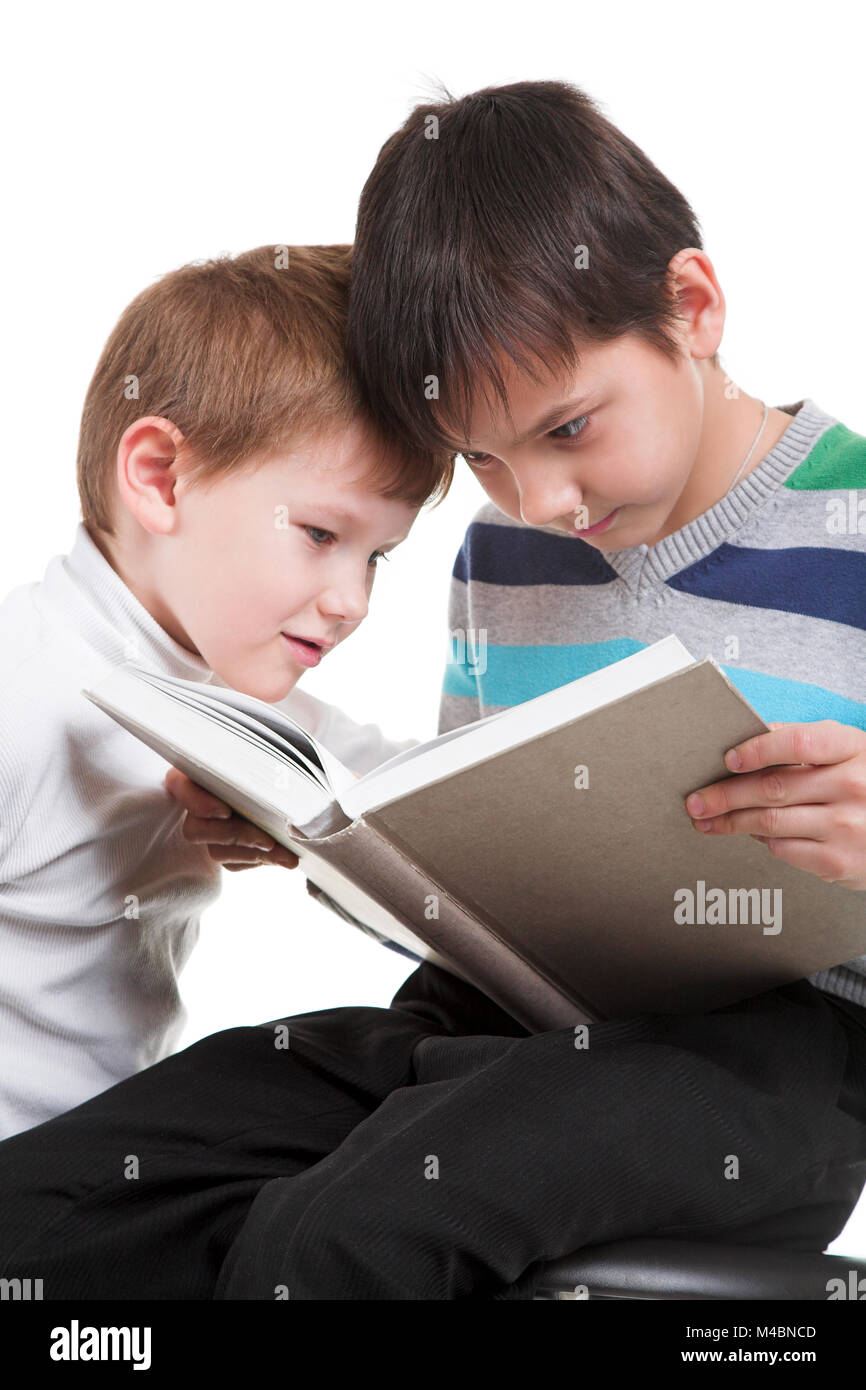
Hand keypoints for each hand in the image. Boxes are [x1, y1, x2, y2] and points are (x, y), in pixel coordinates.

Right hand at [163, 768, 299, 871]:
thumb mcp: (262, 759)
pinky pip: (233, 863)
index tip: (226, 812)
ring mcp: (207, 829)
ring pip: (216, 852)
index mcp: (195, 773)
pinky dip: (259, 860)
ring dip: (253, 854)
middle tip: (268, 841)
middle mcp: (195, 802)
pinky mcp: (222, 849)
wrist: (284, 786)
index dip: (198, 803)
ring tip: (284, 854)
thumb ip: (256, 768)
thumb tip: (273, 783)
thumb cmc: (270, 765)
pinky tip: (282, 857)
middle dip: (236, 836)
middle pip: (196, 830)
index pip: (179, 785)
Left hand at [684, 720, 865, 890]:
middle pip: (773, 787)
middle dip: (724, 795)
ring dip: (730, 821)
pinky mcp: (838, 862)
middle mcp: (853, 786)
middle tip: (695, 800)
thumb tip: (750, 735)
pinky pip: (783, 849)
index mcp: (853, 749)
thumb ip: (805, 742)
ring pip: (770, 822)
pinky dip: (760, 840)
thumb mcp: (849, 752)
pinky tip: (750, 833)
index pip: (799, 742)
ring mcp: (847, 827)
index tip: (727, 759)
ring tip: (707, 820)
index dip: (758, 749)